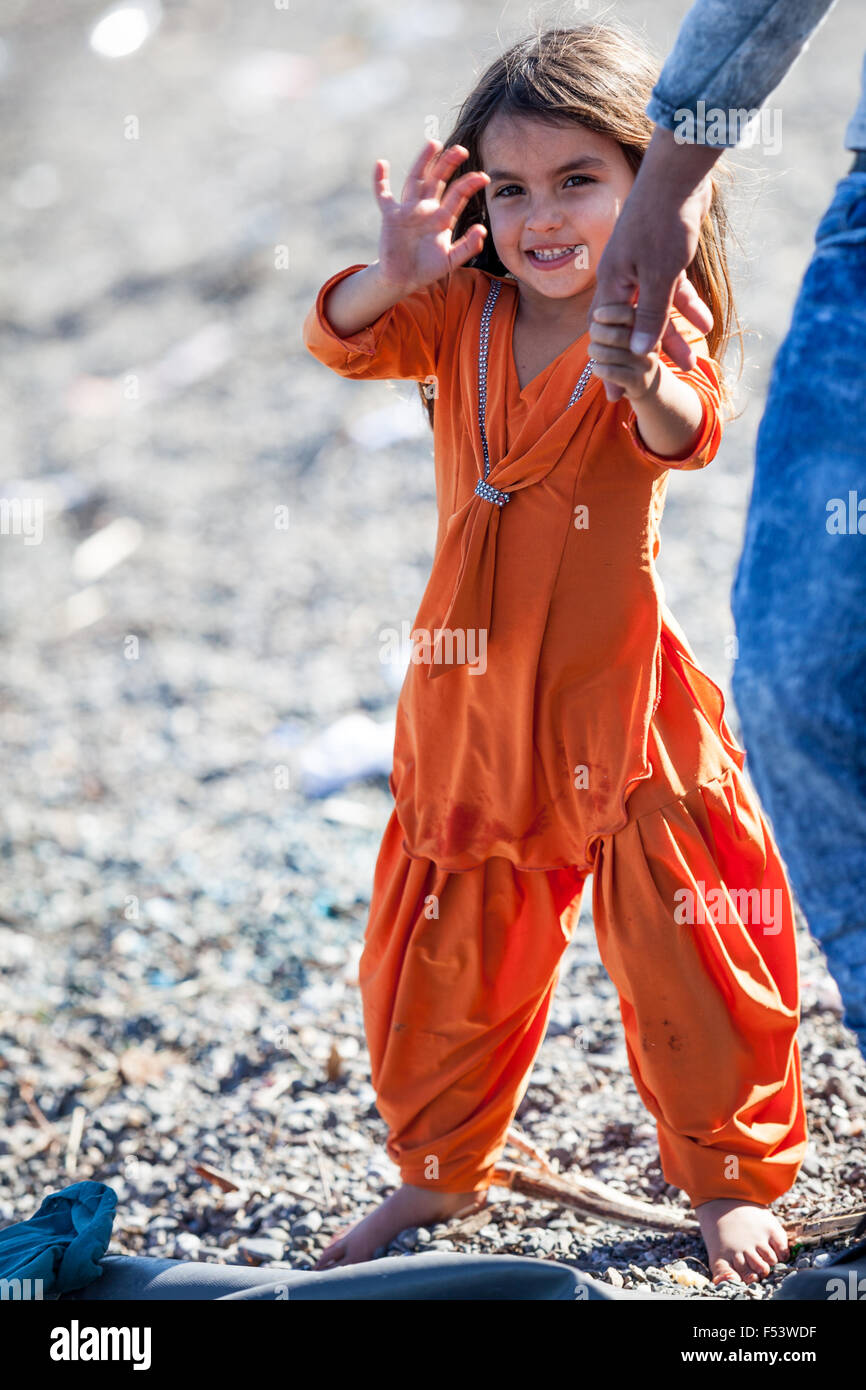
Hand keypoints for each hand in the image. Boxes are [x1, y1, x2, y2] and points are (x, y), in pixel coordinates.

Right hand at [374, 138, 489, 295]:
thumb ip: (467, 247)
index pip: (457, 195)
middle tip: (461, 149)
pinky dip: (380, 181)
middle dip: (448, 164)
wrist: (402, 279)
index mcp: (442, 218)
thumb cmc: (427, 268)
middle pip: (437, 180)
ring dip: (423, 161)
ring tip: (434, 144)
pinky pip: (383, 195)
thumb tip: (482, 229)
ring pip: (415, 180)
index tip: (484, 177)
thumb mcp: (451, 260)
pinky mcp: (390, 216)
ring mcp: (407, 210)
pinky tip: (382, 163)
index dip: (470, 185)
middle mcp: (426, 209)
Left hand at [589, 303, 661, 401]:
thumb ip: (612, 323)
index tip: (597, 315)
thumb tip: (595, 320)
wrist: (643, 384)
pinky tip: (597, 367)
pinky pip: (610, 371)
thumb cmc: (625, 352)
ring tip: (593, 351)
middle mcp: (652, 343)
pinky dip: (597, 368)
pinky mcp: (640, 382)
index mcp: (649, 326)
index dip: (609, 313)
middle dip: (596, 333)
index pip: (630, 314)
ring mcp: (646, 363)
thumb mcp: (621, 332)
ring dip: (594, 351)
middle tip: (593, 336)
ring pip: (610, 354)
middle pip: (616, 335)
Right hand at [590, 126, 717, 400]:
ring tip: (692, 362)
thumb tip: (642, 354)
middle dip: (647, 357)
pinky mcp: (665, 257)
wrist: (680, 174)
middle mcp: (624, 278)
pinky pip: (673, 291)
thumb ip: (651, 314)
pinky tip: (704, 323)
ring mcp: (644, 267)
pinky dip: (687, 306)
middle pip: (633, 327)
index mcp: (612, 283)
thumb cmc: (663, 221)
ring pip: (657, 310)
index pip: (607, 335)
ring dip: (674, 335)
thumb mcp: (659, 274)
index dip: (611, 364)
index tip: (613, 392)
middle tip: (651, 386)